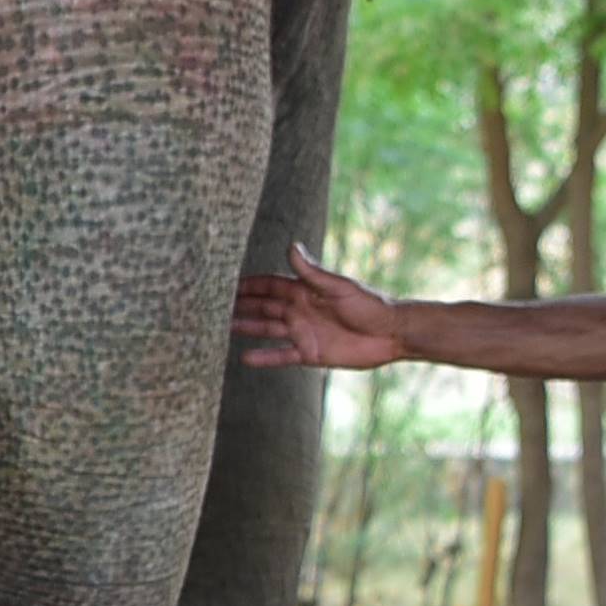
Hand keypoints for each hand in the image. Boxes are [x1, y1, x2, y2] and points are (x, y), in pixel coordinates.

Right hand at [232, 247, 409, 371]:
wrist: (392, 334)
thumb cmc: (369, 305)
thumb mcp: (338, 286)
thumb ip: (311, 272)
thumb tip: (291, 247)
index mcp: (304, 291)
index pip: (269, 286)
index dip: (249, 285)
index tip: (225, 283)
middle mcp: (299, 310)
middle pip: (263, 307)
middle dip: (241, 306)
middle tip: (213, 307)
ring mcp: (303, 332)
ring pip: (267, 330)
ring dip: (246, 329)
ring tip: (222, 330)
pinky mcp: (310, 353)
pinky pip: (282, 356)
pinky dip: (265, 357)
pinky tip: (245, 358)